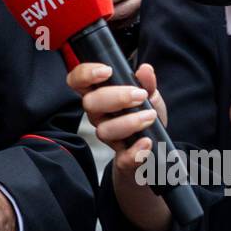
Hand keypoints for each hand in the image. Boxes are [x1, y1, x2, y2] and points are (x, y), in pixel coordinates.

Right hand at [67, 60, 169, 230]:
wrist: (152, 153)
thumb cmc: (144, 117)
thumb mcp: (150, 96)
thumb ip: (147, 83)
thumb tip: (145, 70)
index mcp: (100, 96)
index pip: (78, 81)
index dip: (85, 74)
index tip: (106, 71)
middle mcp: (98, 116)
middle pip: (89, 103)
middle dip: (115, 97)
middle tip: (139, 96)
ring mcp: (108, 138)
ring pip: (103, 131)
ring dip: (129, 122)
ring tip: (150, 117)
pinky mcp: (122, 160)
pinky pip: (123, 158)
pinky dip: (136, 151)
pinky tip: (147, 142)